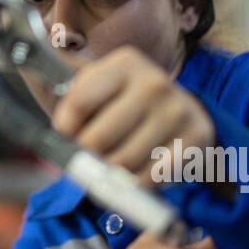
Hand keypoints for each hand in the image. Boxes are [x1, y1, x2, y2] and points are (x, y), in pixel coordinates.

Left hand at [53, 45, 212, 184]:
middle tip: (86, 160)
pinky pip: (151, 178)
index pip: (79, 102)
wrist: (183, 111)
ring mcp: (177, 111)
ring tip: (108, 169)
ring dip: (108, 175)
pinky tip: (132, 177)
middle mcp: (154, 82)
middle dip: (85, 157)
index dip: (64, 128)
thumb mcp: (100, 88)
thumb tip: (53, 118)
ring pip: (122, 163)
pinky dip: (135, 185)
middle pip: (97, 139)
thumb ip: (73, 102)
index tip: (66, 136)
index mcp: (124, 63)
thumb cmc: (126, 103)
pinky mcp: (196, 138)